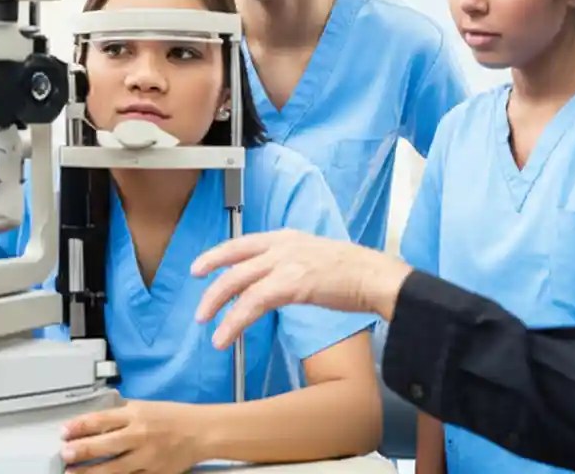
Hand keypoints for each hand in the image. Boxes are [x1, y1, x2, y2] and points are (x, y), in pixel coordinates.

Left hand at [60, 399, 200, 473]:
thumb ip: (121, 415)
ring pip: (114, 468)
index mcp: (136, 414)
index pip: (101, 419)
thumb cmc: (173, 417)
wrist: (202, 432)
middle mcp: (140, 435)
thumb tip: (92, 423)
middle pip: (105, 444)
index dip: (80, 426)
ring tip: (72, 473)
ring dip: (90, 472)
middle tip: (64, 454)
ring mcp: (147, 457)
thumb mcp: (145, 407)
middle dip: (81, 450)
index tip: (64, 432)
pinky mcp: (154, 473)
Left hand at [191, 229, 412, 348]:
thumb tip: (280, 283)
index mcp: (286, 237)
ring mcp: (284, 262)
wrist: (374, 276)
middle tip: (200, 308)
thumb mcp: (315, 258)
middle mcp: (281, 245)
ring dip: (218, 306)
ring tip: (209, 327)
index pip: (242, 243)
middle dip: (212, 286)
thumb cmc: (354, 272)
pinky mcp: (290, 283)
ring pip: (237, 283)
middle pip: (232, 263)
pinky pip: (252, 303)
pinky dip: (234, 321)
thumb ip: (293, 265)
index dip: (217, 255)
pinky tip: (226, 336)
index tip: (200, 266)